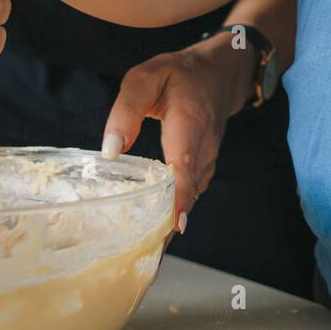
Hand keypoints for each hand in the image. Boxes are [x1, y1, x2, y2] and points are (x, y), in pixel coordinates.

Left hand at [100, 33, 255, 242]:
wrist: (220, 74)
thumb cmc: (178, 75)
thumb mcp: (147, 78)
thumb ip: (127, 110)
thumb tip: (111, 149)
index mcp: (189, 122)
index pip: (185, 164)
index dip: (181, 195)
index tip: (176, 224)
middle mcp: (204, 146)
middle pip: (188, 190)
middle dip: (169, 222)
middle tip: (146, 255)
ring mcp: (208, 159)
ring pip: (191, 195)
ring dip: (171, 220)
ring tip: (149, 251)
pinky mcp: (204, 167)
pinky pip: (191, 192)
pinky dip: (176, 210)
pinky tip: (157, 227)